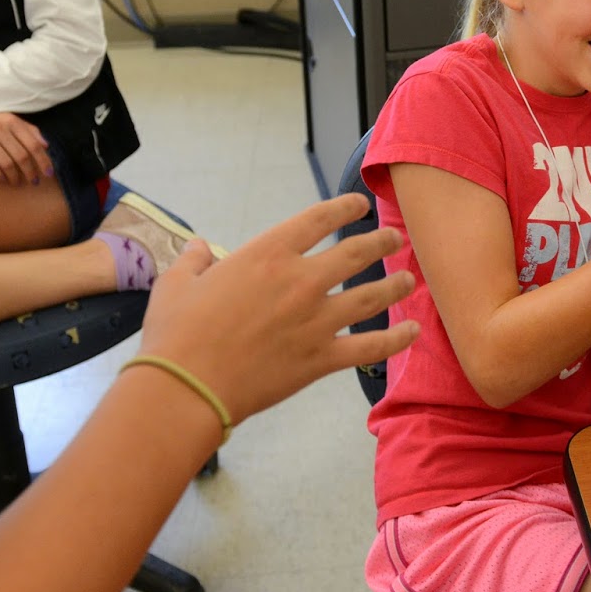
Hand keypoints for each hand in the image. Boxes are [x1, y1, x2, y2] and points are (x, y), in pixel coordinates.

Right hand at [0, 112, 52, 184]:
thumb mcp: (8, 119)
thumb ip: (28, 130)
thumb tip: (46, 145)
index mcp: (12, 121)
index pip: (33, 144)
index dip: (43, 160)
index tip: (49, 173)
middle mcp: (0, 128)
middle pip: (22, 156)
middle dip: (31, 172)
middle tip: (34, 182)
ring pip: (6, 163)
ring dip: (15, 177)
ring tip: (17, 183)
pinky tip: (2, 181)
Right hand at [137, 193, 417, 426]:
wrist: (187, 387)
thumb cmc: (176, 333)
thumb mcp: (176, 283)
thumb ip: (194, 259)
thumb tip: (200, 246)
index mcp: (267, 254)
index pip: (317, 219)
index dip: (344, 207)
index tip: (360, 205)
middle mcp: (299, 281)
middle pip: (355, 253)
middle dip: (380, 242)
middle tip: (395, 237)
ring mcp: (315, 320)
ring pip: (370, 296)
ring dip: (394, 285)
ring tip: (408, 278)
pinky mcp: (321, 359)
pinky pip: (369, 347)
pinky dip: (396, 340)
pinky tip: (414, 332)